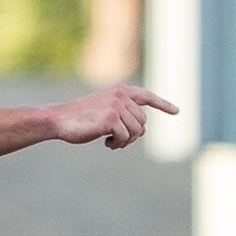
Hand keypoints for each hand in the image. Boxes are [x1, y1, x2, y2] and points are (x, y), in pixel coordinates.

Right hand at [51, 84, 178, 149]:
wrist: (59, 119)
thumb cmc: (82, 118)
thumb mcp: (105, 112)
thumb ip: (125, 115)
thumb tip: (143, 130)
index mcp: (120, 90)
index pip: (146, 96)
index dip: (163, 104)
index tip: (177, 111)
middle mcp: (121, 95)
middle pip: (143, 123)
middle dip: (132, 135)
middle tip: (115, 139)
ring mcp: (117, 106)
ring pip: (137, 132)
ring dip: (124, 142)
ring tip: (109, 140)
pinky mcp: (111, 118)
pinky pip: (126, 138)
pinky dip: (117, 145)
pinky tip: (106, 143)